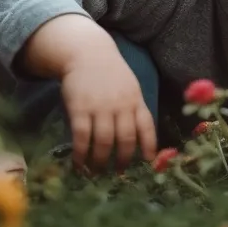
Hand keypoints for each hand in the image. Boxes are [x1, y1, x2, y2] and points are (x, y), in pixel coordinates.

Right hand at [59, 53, 157, 172]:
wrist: (87, 52)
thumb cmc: (110, 73)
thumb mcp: (130, 86)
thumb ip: (134, 108)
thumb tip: (139, 138)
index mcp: (136, 101)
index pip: (147, 127)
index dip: (148, 146)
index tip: (147, 162)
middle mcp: (120, 106)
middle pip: (125, 140)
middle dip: (122, 160)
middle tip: (118, 173)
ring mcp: (100, 107)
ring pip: (104, 141)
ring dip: (100, 160)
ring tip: (96, 172)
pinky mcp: (80, 109)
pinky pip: (82, 137)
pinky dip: (81, 153)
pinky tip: (79, 163)